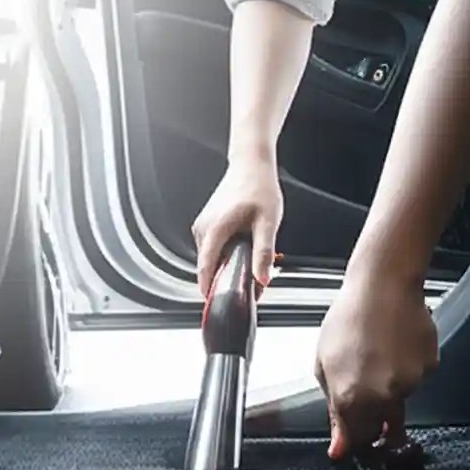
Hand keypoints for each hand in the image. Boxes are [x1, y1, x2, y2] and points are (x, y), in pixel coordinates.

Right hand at [191, 155, 282, 296]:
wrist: (251, 164)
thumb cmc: (258, 188)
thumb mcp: (267, 223)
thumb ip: (263, 253)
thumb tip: (262, 280)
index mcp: (215, 230)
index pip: (205, 269)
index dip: (210, 291)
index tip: (219, 304)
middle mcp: (203, 228)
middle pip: (208, 266)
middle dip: (226, 279)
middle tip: (250, 284)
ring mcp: (202, 225)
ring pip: (210, 258)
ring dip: (227, 265)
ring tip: (250, 262)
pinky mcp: (206, 224)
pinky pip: (212, 248)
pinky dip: (225, 254)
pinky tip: (242, 249)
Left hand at [314, 276, 437, 459]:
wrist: (383, 285)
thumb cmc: (347, 319)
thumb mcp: (324, 364)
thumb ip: (334, 410)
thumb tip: (339, 450)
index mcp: (351, 397)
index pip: (357, 440)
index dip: (355, 441)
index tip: (353, 439)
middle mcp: (383, 396)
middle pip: (383, 429)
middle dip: (375, 421)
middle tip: (367, 391)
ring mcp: (411, 383)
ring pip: (400, 401)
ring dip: (390, 387)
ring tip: (379, 352)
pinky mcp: (430, 368)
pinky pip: (417, 379)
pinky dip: (408, 369)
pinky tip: (397, 344)